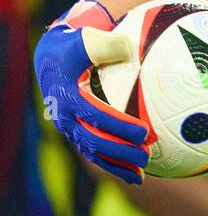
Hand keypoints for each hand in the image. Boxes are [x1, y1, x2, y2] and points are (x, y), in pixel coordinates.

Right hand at [33, 0, 150, 183]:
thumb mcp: (86, 40)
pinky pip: (94, 154)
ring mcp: (69, 128)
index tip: (145, 131)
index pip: (96, 115)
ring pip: (93, 153)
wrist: (52, 58)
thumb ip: (106, 44)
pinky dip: (112, 166)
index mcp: (68, 97)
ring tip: (143, 174)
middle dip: (121, 151)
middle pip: (94, 141)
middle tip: (147, 155)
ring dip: (118, 165)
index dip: (120, 125)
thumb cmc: (74, 46)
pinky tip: (134, 176)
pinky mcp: (76, 133)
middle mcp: (65, 118)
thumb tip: (129, 48)